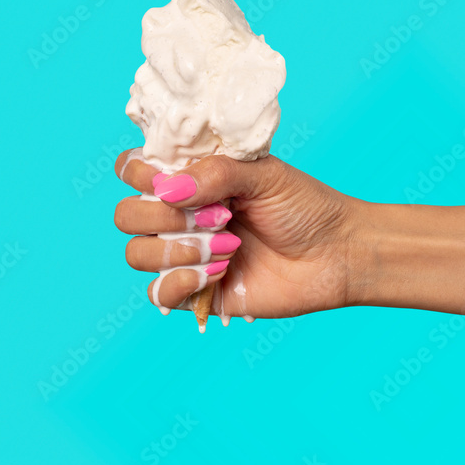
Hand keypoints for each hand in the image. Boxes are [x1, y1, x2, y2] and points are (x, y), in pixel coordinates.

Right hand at [114, 151, 359, 321]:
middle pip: (127, 215)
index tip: (175, 180)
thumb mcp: (265, 175)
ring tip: (229, 248)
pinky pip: (158, 294)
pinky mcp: (196, 292)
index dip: (141, 174)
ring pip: (137, 255)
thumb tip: (167, 189)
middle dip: (164, 217)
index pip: (133, 170)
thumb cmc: (305, 208)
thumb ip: (216, 173)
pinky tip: (217, 274)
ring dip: (178, 250)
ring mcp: (186, 255)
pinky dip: (180, 283)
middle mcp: (181, 216)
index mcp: (191, 179)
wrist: (338, 255)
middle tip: (220, 217)